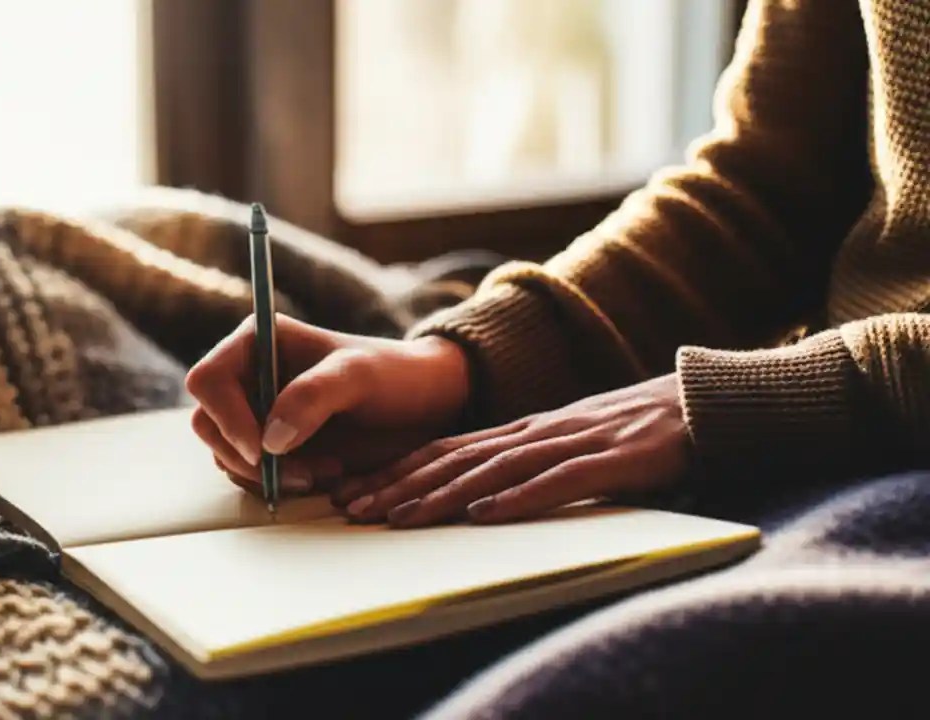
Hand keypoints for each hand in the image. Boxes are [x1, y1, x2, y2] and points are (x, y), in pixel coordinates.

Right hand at [186, 315, 470, 494]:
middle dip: (247, 456)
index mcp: (257, 342)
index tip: (262, 449)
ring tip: (325, 471)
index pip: (208, 380)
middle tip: (300, 473)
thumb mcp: (359, 376)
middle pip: (208, 423)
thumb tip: (269, 439)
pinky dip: (280, 484)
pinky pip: (250, 474)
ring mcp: (256, 413)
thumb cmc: (393, 376)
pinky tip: (324, 474)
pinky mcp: (271, 447)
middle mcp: (248, 376)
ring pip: (226, 454)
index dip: (226, 417)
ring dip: (268, 475)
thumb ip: (314, 396)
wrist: (423, 406)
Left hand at [332, 374, 688, 526]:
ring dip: (441, 494)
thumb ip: (525, 463)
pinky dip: (518, 498)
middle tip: (352, 509)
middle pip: (454, 458)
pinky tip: (484, 515)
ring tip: (399, 517)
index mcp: (523, 429)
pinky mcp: (612, 460)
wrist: (703, 403)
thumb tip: (475, 494)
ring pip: (493, 469)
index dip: (396, 471)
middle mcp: (537, 431)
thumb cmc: (634, 430)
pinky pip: (558, 482)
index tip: (355, 492)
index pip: (444, 449)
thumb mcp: (567, 444)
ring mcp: (573, 442)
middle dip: (398, 485)